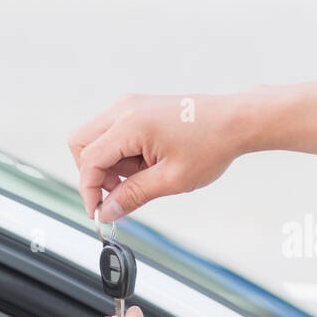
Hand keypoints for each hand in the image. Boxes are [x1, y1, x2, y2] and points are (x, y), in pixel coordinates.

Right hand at [68, 92, 249, 221]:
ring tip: (142, 174)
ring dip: (107, 164)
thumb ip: (133, 196)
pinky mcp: (137, 108)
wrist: (235, 121)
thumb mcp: (171, 180)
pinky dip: (118, 153)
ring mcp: (130, 105)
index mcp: (131, 124)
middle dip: (92, 174)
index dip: (89, 190)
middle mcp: (125, 109)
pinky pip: (111, 133)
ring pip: (94, 138)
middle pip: (80, 144)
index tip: (99, 211)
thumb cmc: (212, 144)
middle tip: (119, 191)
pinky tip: (144, 163)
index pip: (89, 160)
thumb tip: (107, 211)